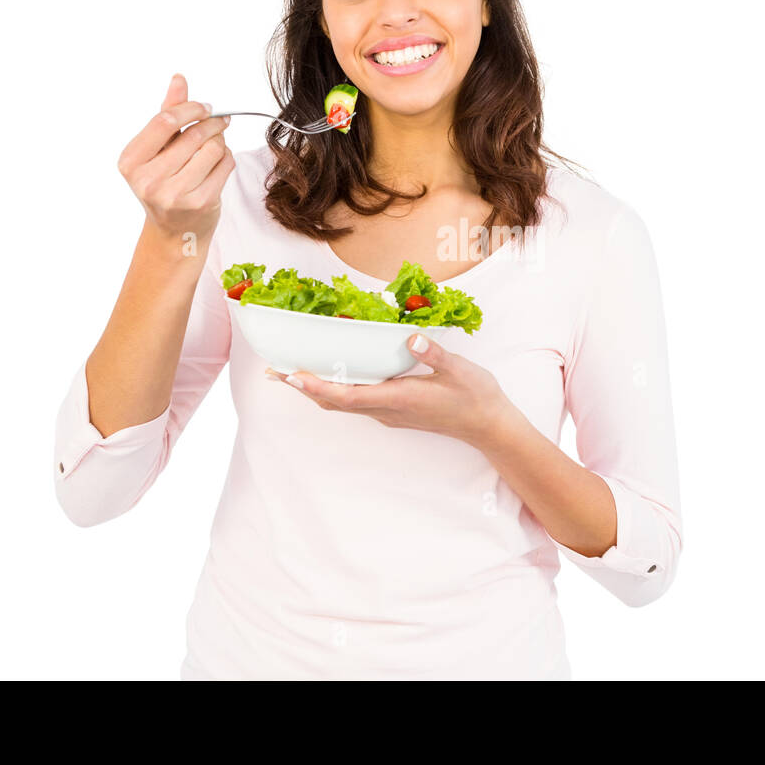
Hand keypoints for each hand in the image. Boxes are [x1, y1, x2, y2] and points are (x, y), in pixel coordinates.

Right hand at [117, 73, 234, 241]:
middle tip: (219, 122)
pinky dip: (227, 159)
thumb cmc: (165, 184)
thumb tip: (179, 79)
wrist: (176, 231)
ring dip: (220, 142)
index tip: (205, 107)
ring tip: (213, 148)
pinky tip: (217, 165)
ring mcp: (175, 194)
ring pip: (214, 148)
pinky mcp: (201, 203)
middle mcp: (149, 180)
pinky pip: (225, 165)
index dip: (190, 108)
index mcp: (131, 162)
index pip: (165, 120)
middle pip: (194, 134)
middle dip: (212, 124)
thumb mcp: (158, 149)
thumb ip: (168, 113)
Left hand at [266, 332, 518, 445]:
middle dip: (304, 388)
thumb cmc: (475, 396)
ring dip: (316, 391)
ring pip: (343, 404)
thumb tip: (409, 338)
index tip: (291, 376)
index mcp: (398, 399)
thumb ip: (433, 354)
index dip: (316, 387)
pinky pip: (356, 402)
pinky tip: (332, 377)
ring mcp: (389, 413)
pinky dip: (335, 391)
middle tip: (275, 372)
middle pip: (334, 402)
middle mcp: (387, 410)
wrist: (489, 425)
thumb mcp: (459, 369)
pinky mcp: (394, 411)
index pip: (347, 395)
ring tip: (293, 374)